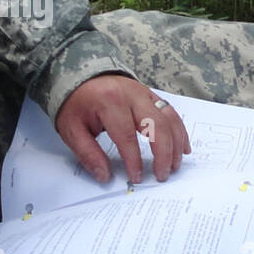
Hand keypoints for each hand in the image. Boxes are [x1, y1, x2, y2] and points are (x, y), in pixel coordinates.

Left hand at [54, 75, 190, 183]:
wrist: (80, 75)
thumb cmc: (76, 103)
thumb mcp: (72, 129)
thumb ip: (88, 154)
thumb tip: (104, 177)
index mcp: (109, 102)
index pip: (127, 136)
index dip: (134, 160)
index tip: (136, 178)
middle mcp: (131, 95)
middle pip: (156, 125)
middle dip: (162, 153)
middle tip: (162, 175)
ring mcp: (144, 92)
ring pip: (169, 118)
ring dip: (175, 143)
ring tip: (174, 165)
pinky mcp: (150, 94)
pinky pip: (171, 111)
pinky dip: (179, 130)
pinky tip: (182, 147)